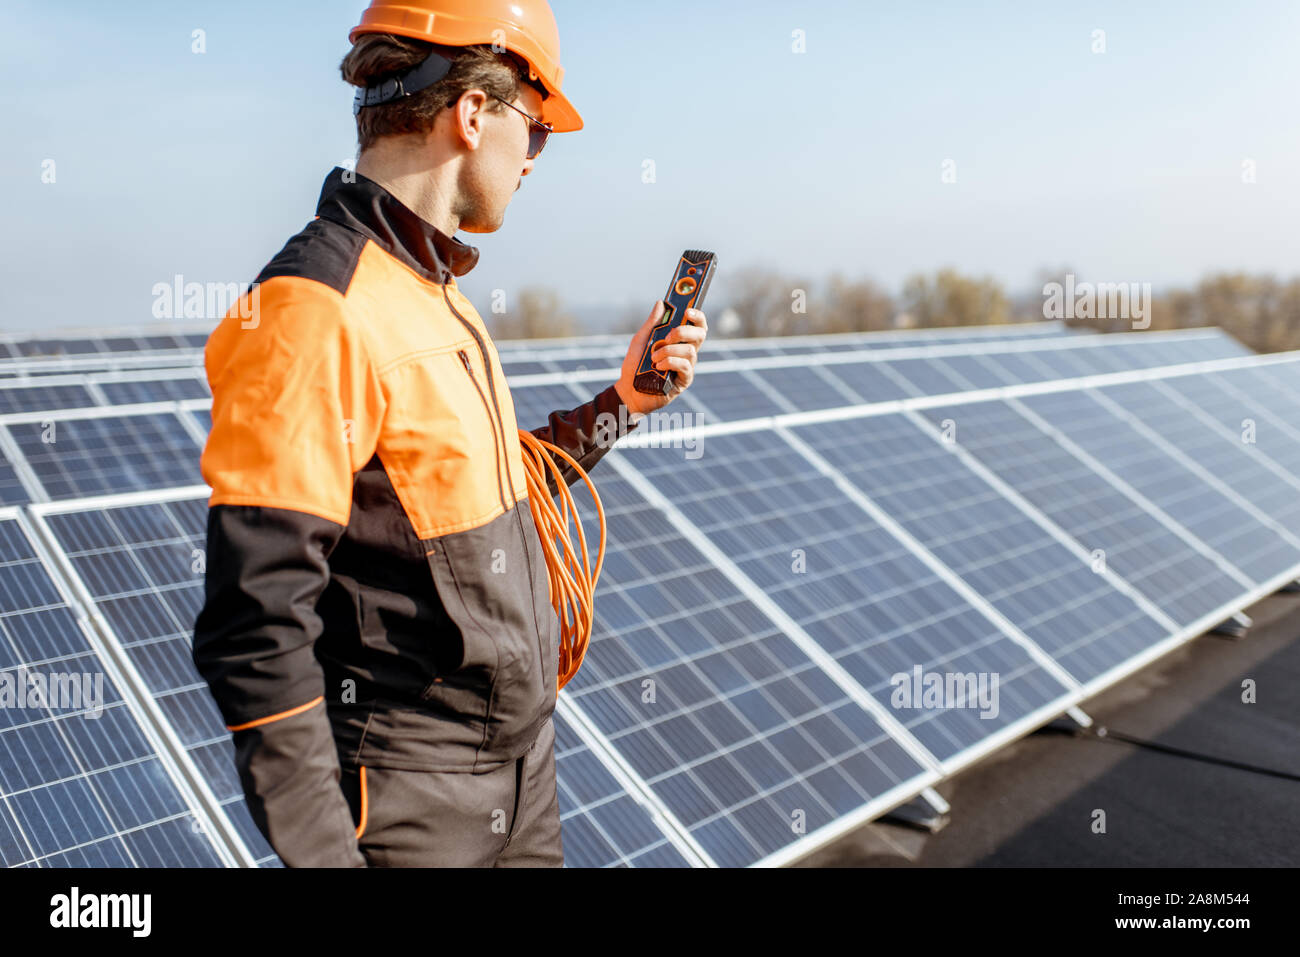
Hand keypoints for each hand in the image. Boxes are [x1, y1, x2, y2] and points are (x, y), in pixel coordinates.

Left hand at [614, 300, 707, 416]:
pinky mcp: (684, 380)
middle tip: (667, 336)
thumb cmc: (635, 365)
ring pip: (690, 350)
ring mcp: (687, 366)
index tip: (688, 311)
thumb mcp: (641, 340)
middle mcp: (686, 352)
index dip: (697, 316)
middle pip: (700, 335)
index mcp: (679, 340)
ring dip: (670, 350)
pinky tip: (658, 366)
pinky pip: (685, 366)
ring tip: (654, 357)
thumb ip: (652, 323)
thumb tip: (661, 303)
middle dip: (684, 331)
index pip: (696, 325)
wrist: (628, 389)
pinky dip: (670, 362)